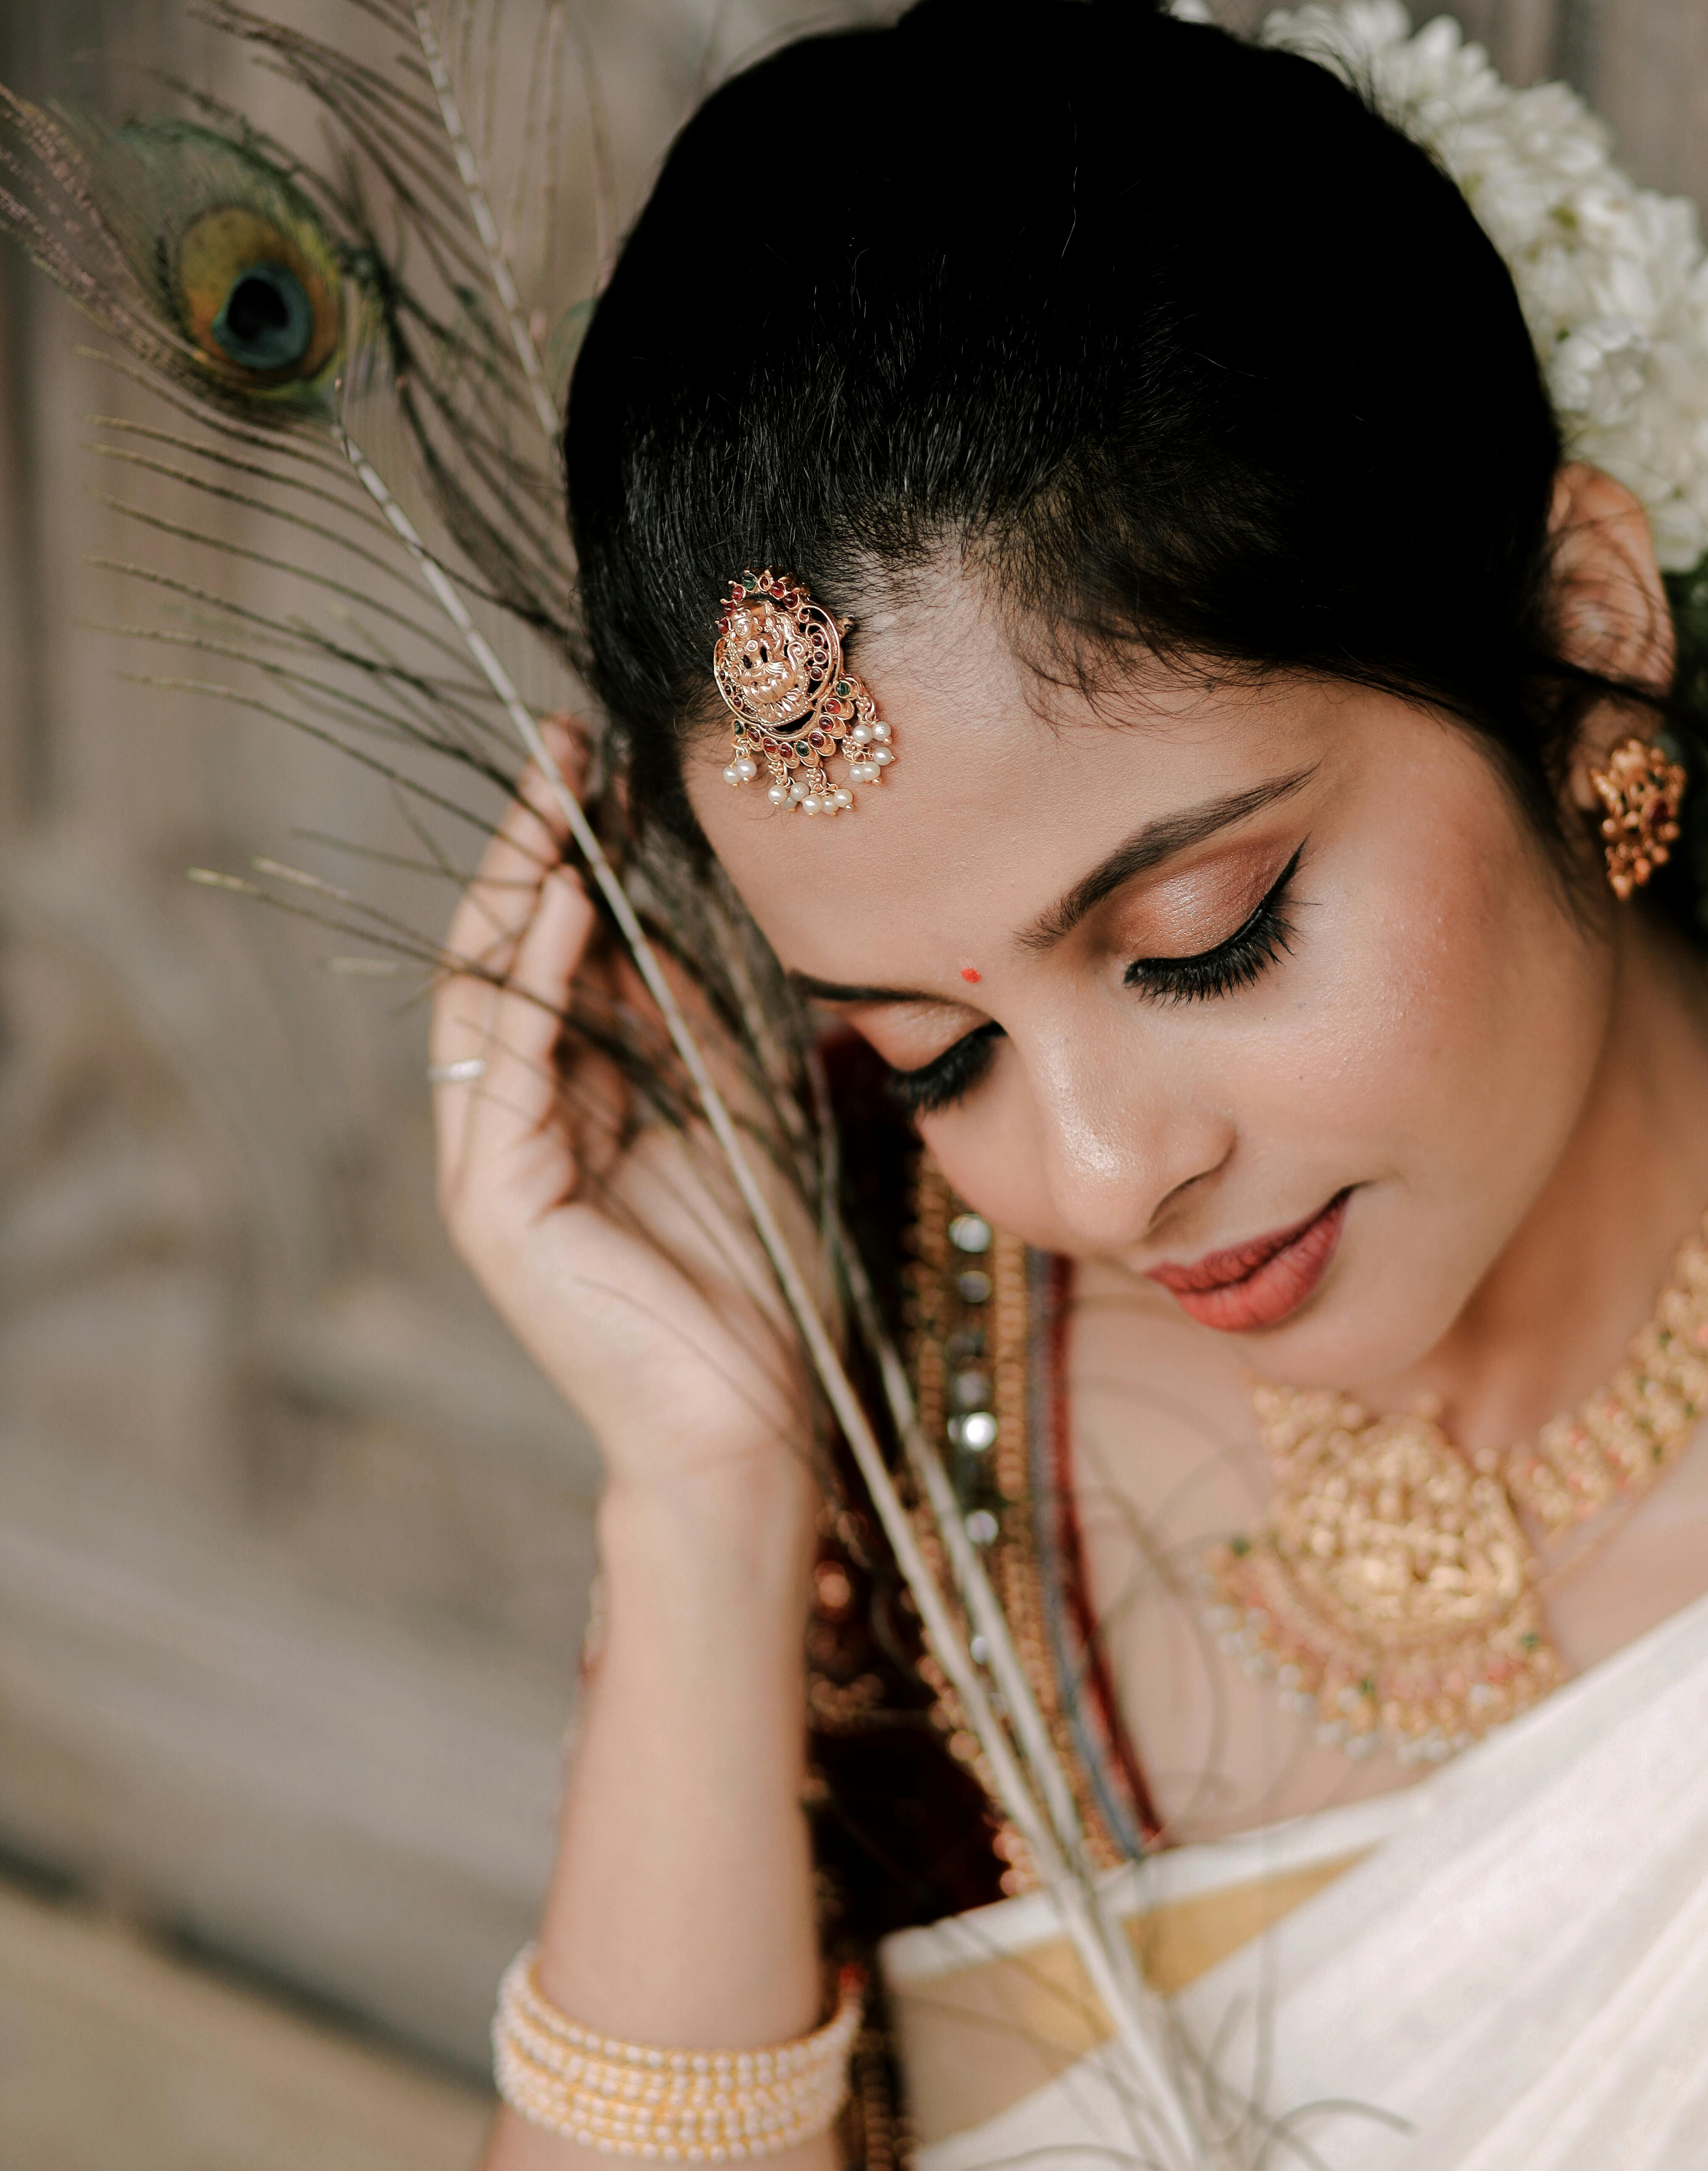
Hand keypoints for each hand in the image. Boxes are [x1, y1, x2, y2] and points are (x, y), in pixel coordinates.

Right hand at [431, 724, 817, 1546]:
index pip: (555, 954)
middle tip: (568, 745)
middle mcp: (513, 1124)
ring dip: (530, 887)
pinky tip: (577, 902)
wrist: (748, 1425)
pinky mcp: (498, 1205)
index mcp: (569, 1103)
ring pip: (490, 995)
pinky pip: (510, 1066)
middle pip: (509, 955)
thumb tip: (687, 911)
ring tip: (564, 792)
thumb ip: (698, 1023)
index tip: (608, 766)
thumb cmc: (754, 1280)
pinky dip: (542, 978)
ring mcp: (493, 1165)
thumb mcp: (735, 1112)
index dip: (575, 857)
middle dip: (538, 847)